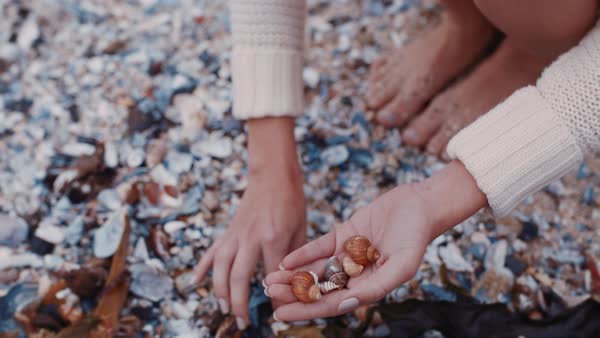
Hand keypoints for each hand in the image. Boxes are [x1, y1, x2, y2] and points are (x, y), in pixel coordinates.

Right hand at [193, 117, 305, 329]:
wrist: (273, 175)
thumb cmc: (292, 201)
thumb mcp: (301, 228)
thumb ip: (295, 256)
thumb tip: (292, 281)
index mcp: (273, 238)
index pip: (271, 276)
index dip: (273, 297)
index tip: (275, 315)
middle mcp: (250, 238)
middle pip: (240, 277)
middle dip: (239, 302)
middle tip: (241, 322)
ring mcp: (236, 235)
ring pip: (221, 266)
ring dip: (219, 289)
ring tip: (222, 308)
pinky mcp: (229, 231)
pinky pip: (212, 251)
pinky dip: (202, 267)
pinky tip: (195, 282)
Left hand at [264, 161, 486, 320]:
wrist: (420, 204)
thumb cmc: (416, 237)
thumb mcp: (401, 265)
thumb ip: (377, 286)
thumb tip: (348, 303)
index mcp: (368, 288)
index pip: (331, 304)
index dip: (305, 310)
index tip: (280, 314)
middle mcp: (356, 275)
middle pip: (318, 289)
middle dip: (292, 293)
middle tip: (268, 292)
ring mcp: (349, 255)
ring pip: (316, 270)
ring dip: (293, 275)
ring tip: (269, 280)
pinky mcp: (345, 235)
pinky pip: (320, 247)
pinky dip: (303, 254)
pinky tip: (286, 260)